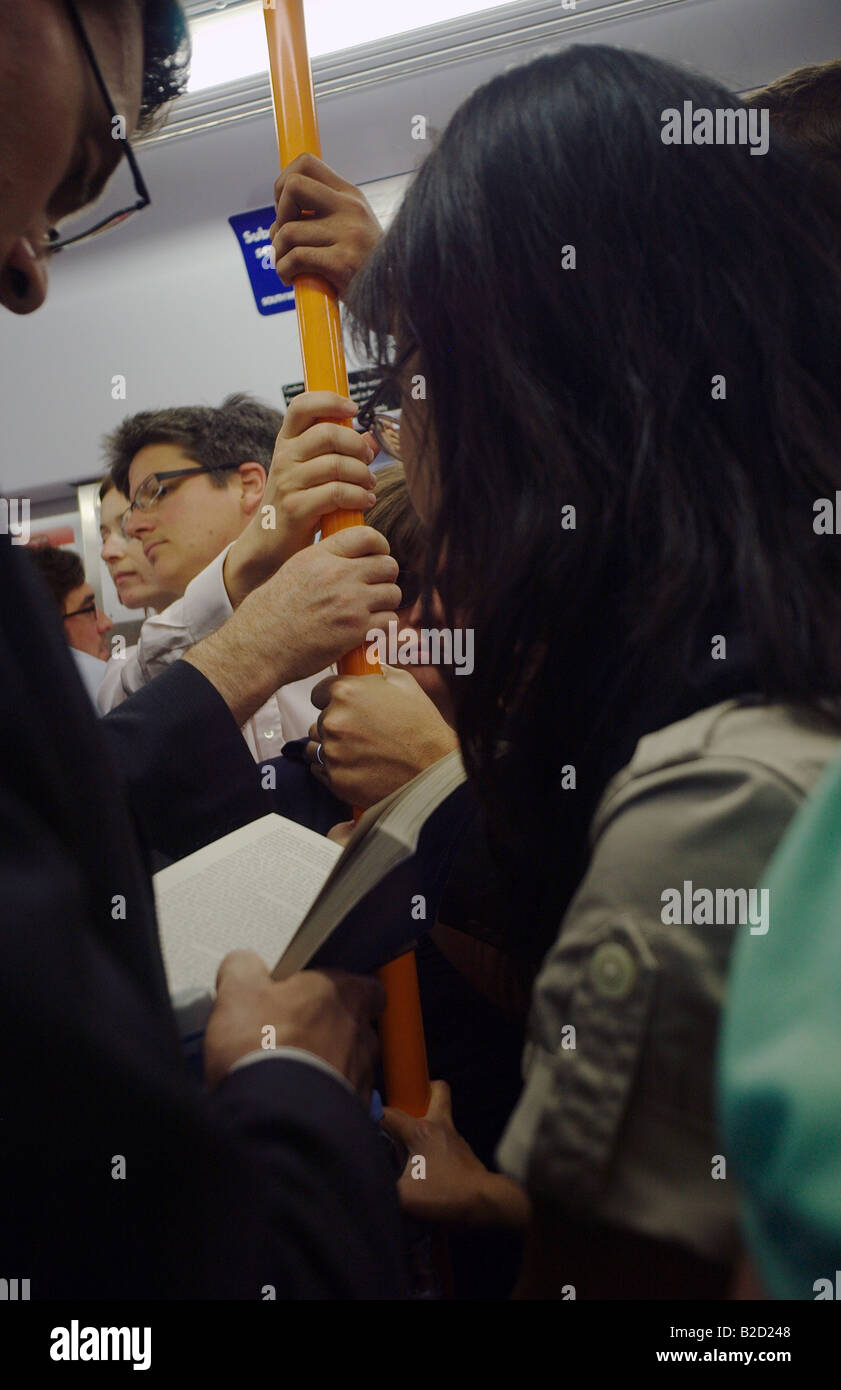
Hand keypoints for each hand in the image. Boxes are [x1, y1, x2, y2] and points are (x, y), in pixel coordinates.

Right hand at [185, 527, 399, 726]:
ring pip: (393, 594)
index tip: (378, 556)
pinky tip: (367, 630)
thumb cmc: (271, 613)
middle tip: (375, 589)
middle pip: (388, 565)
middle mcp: (338, 574)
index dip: (380, 546)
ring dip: (386, 604)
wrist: (260, 646)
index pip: (367, 536)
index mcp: (320, 555)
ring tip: (370, 612)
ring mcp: (350, 602)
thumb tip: (353, 557)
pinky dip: (382, 627)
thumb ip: (324, 560)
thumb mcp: (294, 570)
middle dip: (385, 577)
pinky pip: (389, 621)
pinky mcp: (357, 630)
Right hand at [205, 951, 384, 1100]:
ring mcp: (361, 1077)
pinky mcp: (352, 1115)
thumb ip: (243, 968)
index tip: (314, 997)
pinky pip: (341, 1103)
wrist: (277, 1119)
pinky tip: (293, 1105)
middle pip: (356, 1027)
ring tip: (289, 1077)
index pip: (365, 986)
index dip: (343, 991)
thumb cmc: (263, 1049)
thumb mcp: (239, 992)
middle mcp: (361, 1034)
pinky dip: (322, 1104)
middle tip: (293, 1037)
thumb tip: (243, 964)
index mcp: (342, 994)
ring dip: (327, 1070)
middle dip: (330, 1033)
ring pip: (350, 1068)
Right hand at [223, 391, 378, 605]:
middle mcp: (284, 457)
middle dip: (357, 445)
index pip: (301, 405)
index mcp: (287, 442)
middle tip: (368, 460)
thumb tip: (372, 438)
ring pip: (337, 464)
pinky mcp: (296, 508)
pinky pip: (337, 493)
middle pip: (328, 433)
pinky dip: (359, 496)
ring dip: (363, 475)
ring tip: (369, 486)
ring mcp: (288, 482)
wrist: (270, 544)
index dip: (329, 400)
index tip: (353, 408)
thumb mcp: (313, 473)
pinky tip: (366, 501)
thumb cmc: (297, 504)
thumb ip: (340, 453)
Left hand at [270, 154, 381, 297]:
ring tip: (288, 266)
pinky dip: (284, 270)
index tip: (286, 211)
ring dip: (278, 253)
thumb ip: (325, 214)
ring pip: (287, 231)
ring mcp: (348, 234)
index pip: (306, 163)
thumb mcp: (353, 229)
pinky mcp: (343, 262)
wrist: (394, 300)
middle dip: (278, 214)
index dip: (283, 183)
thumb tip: (281, 211)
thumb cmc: (366, 270)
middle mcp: (350, 208)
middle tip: (285, 238)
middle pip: (292, 186)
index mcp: (350, 196)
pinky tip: (292, 279)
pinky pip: (295, 258)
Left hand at [305, 665, 458, 808]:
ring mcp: (333, 752)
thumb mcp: (405, 684)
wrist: (434, 770)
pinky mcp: (335, 779)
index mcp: (346, 692)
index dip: (332, 699)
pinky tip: (356, 767)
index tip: (345, 708)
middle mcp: (334, 721)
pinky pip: (320, 770)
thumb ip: (376, 672)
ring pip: (314, 746)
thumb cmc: (422, 726)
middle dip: (336, 725)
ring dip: (330, 747)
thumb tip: (367, 666)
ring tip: (357, 751)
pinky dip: (333, 769)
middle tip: (361, 733)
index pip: (318, 692)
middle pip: (319, 720)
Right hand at [381, 1081, 530, 1226]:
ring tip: (410, 1143)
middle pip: (437, 1090)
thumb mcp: (403, 1196)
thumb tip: (367, 1183)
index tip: (362, 1122)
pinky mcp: (463, 1151)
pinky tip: (426, 1164)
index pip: (389, 1113)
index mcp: (420, 1130)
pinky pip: (445, 1138)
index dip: (372, 1114)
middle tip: (403, 1112)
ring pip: (442, 1114)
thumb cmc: (444, 1193)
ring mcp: (454, 1137)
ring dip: (427, 1121)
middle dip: (420, 1092)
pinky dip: (434, 1144)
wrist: (483, 1201)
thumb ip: (381, 1187)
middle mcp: (439, 1125)